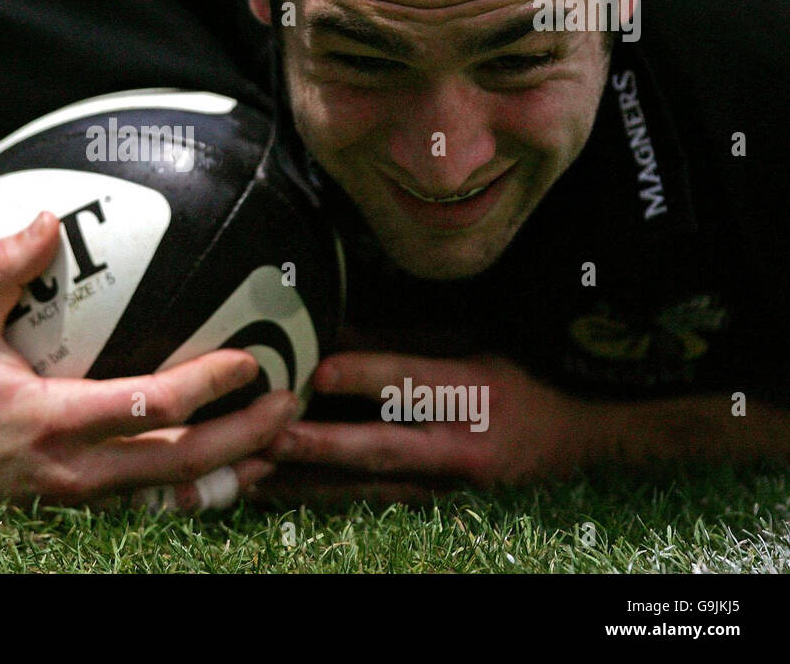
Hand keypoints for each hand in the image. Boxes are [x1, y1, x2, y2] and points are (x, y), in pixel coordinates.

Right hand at [0, 212, 297, 505]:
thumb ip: (0, 273)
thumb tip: (47, 220)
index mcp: (55, 421)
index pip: (150, 407)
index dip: (205, 384)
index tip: (248, 361)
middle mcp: (77, 468)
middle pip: (181, 461)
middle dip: (243, 437)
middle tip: (289, 406)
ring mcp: (81, 497)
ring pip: (172, 491)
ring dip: (229, 469)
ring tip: (275, 446)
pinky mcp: (80, 506)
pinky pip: (151, 502)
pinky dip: (196, 489)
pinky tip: (225, 473)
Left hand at [251, 330, 596, 505]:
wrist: (578, 437)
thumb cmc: (519, 379)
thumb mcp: (470, 347)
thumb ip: (401, 345)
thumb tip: (336, 332)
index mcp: (474, 392)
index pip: (413, 382)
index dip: (366, 374)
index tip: (318, 369)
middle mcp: (460, 445)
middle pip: (382, 446)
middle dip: (321, 444)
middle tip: (269, 439)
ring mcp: (448, 483)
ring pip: (369, 485)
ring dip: (309, 481)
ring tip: (254, 475)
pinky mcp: (435, 500)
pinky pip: (372, 498)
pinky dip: (325, 495)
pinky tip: (282, 492)